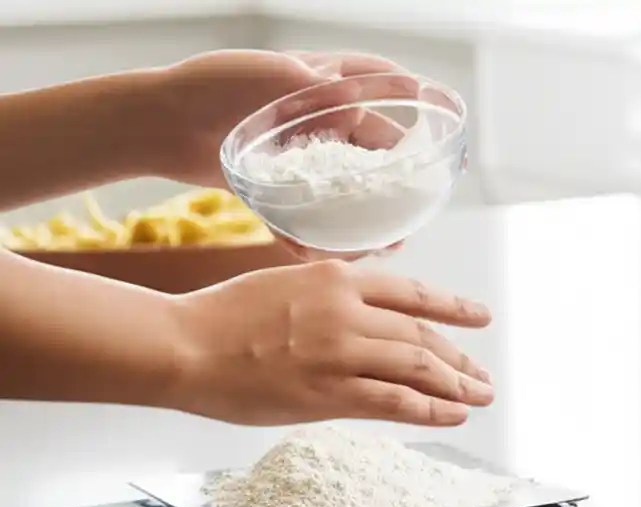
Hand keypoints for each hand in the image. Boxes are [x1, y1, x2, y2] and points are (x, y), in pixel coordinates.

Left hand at [151, 49, 411, 260]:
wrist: (156, 120)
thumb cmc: (206, 84)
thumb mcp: (256, 72)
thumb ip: (301, 78)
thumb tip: (342, 89)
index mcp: (322, 89)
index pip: (381, 102)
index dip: (413, 120)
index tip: (440, 142)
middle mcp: (316, 123)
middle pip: (370, 155)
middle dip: (394, 184)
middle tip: (413, 214)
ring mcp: (296, 157)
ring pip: (342, 191)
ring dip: (361, 220)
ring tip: (380, 246)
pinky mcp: (272, 185)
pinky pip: (299, 216)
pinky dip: (307, 237)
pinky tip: (315, 258)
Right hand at [170, 260, 493, 426]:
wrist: (183, 345)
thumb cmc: (223, 316)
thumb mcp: (286, 281)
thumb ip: (332, 292)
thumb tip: (366, 307)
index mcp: (337, 278)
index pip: (413, 292)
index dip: (452, 307)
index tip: (479, 316)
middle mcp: (348, 311)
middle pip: (422, 334)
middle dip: (460, 356)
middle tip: (482, 373)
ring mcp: (341, 352)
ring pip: (418, 366)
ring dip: (456, 384)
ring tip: (479, 396)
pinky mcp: (329, 393)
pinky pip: (394, 401)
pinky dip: (430, 408)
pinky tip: (451, 413)